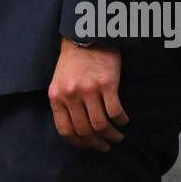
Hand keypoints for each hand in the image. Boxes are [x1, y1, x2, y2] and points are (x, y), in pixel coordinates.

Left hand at [48, 37, 127, 151]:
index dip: (78, 143)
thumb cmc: (73, 61)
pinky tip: (124, 120)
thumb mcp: (59, 82)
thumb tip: (75, 130)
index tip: (88, 145)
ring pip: (100, 125)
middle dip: (96, 143)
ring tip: (117, 136)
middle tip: (105, 145)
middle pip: (84, 131)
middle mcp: (71, 95)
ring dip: (111, 135)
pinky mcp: (106, 84)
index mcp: (56, 96)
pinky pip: (115, 111)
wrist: (86, 36)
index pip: (65, 130)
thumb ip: (64, 103)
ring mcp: (89, 90)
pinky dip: (121, 120)